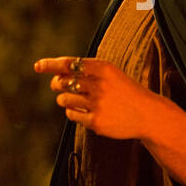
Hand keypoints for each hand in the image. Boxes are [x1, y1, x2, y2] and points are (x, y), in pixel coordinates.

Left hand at [34, 56, 156, 140]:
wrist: (148, 115)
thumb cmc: (123, 91)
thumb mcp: (110, 74)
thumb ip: (85, 71)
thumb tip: (53, 74)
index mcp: (104, 69)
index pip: (70, 64)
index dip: (51, 65)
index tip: (37, 66)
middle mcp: (100, 85)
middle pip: (62, 82)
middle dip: (57, 84)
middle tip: (60, 85)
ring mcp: (98, 104)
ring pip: (63, 99)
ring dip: (65, 99)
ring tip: (80, 100)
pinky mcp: (95, 121)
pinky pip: (70, 114)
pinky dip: (73, 112)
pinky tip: (87, 111)